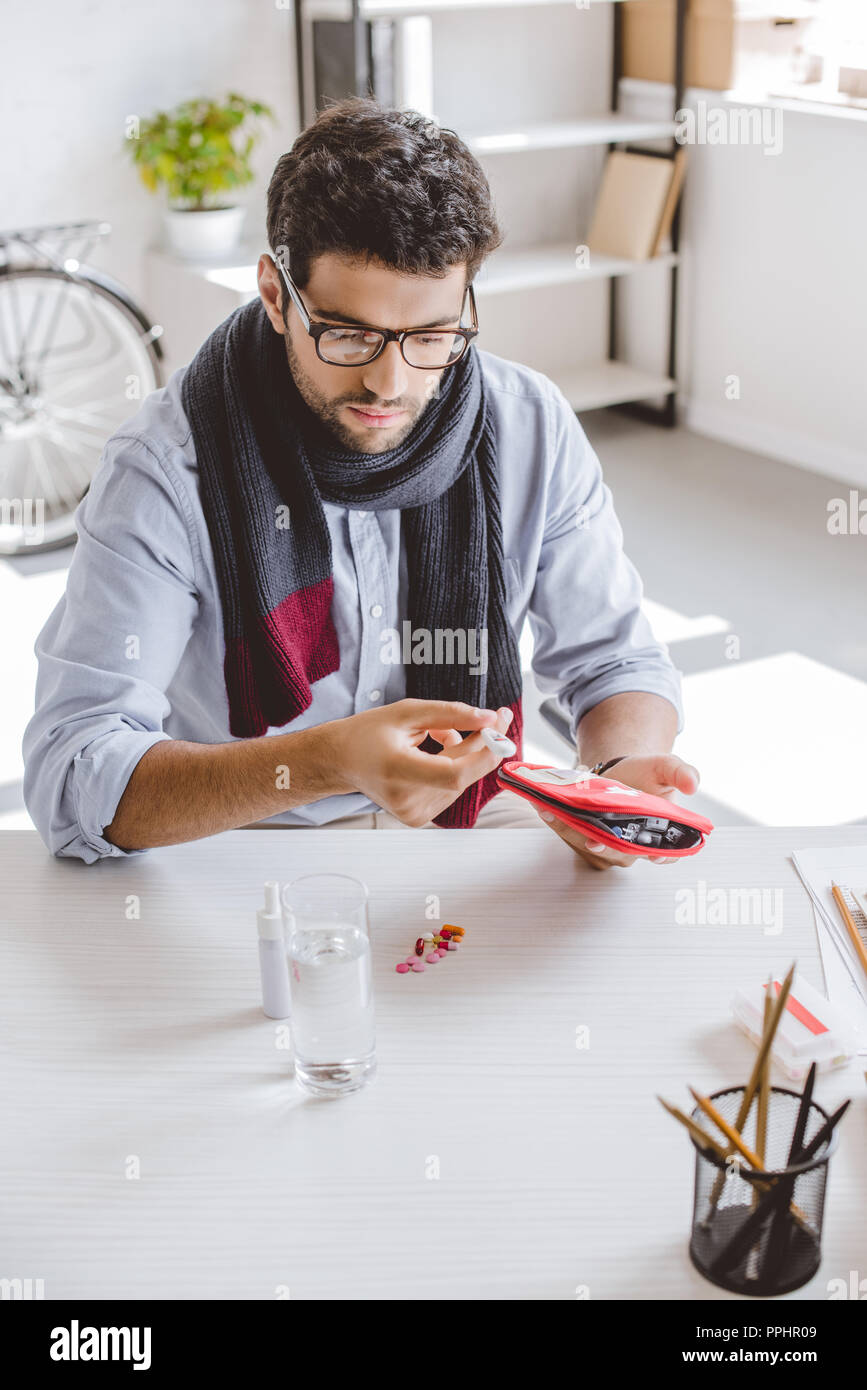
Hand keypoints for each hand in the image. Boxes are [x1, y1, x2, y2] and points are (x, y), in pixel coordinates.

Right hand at [328, 698, 511, 825]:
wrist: (340, 761)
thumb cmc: (368, 734)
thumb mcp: (407, 712)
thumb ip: (450, 714)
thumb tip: (490, 719)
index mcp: (397, 770)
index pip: (454, 773)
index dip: (484, 752)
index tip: (499, 727)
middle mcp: (406, 799)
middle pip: (463, 775)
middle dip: (485, 745)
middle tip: (497, 717)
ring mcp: (412, 813)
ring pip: (461, 781)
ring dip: (465, 754)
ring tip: (440, 731)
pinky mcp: (418, 818)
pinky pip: (451, 788)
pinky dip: (453, 766)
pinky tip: (435, 751)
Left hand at [537, 753, 700, 870]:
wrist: (622, 770)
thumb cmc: (647, 774)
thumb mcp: (666, 767)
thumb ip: (681, 772)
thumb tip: (694, 783)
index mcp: (661, 835)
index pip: (666, 854)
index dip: (660, 856)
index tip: (651, 854)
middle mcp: (633, 846)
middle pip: (618, 851)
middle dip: (600, 842)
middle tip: (589, 833)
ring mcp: (607, 844)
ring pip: (588, 844)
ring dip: (567, 828)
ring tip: (550, 808)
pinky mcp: (584, 837)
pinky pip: (570, 834)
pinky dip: (555, 821)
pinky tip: (543, 805)